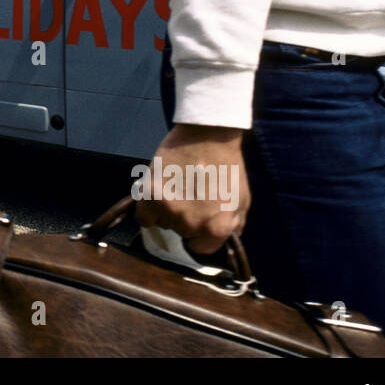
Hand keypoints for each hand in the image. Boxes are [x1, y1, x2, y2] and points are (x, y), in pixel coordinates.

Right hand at [133, 123, 249, 254]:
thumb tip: (222, 242)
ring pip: (161, 222)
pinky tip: (157, 194)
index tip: (199, 219)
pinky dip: (147, 208)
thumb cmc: (227, 166)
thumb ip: (233, 226)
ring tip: (176, 188)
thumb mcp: (242, 201)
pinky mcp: (152, 194)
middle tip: (189, 196)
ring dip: (166, 211)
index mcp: (217, 229)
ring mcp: (170, 209)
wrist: (209, 135)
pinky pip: (142, 216)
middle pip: (180, 232)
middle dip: (185, 218)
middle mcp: (192, 223)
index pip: (201, 249)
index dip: (200, 234)